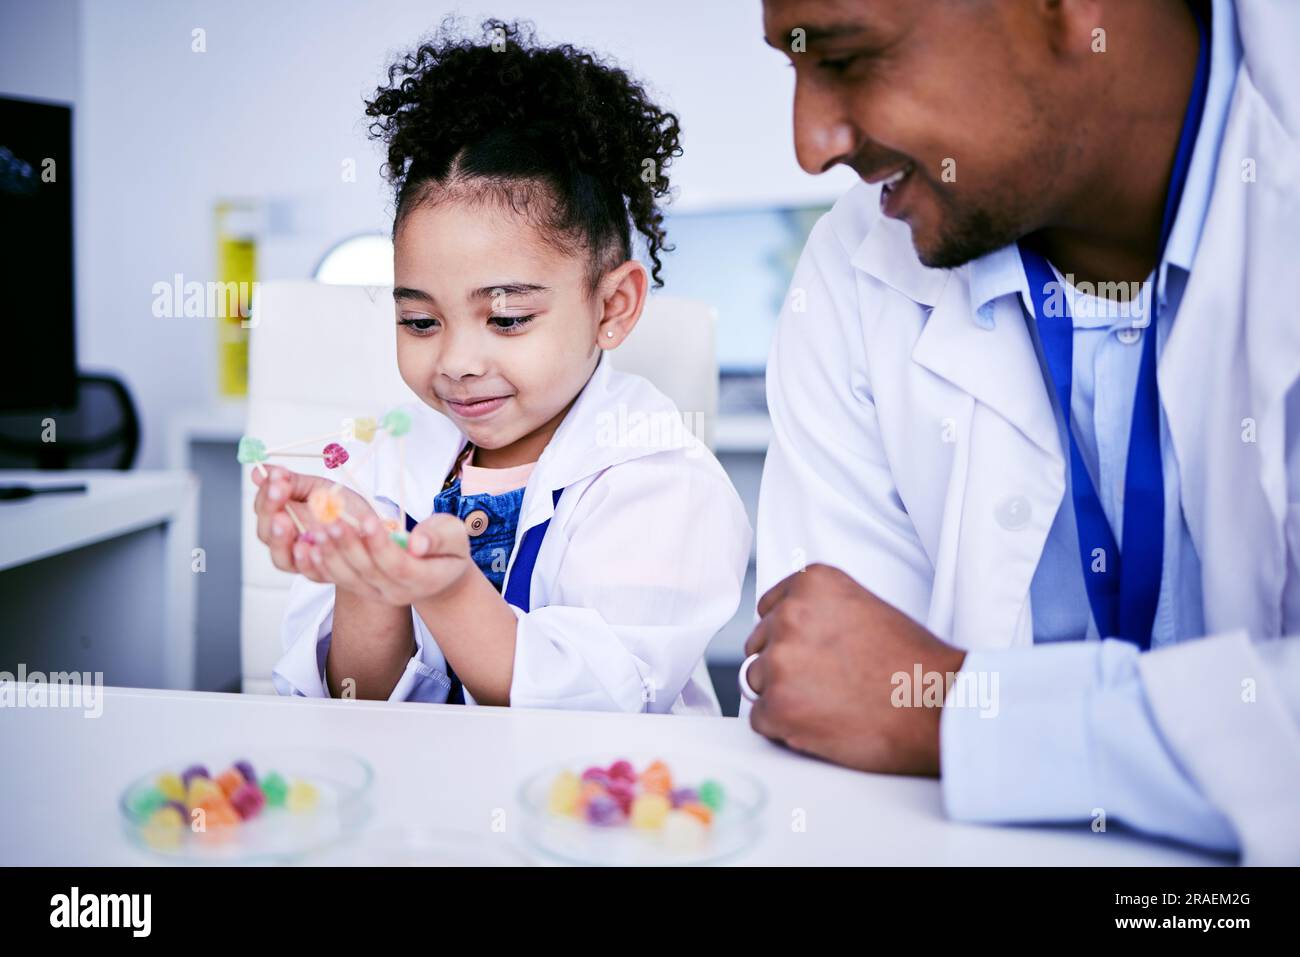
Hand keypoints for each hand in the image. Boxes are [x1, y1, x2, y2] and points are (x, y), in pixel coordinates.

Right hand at [251, 464, 373, 582]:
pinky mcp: (321, 574)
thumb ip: (293, 482)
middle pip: (265, 533)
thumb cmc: (345, 509)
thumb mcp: (320, 489)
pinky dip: (304, 560)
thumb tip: (260, 471)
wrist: (375, 532)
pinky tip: (305, 546)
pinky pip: (307, 571)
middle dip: (271, 509)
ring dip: (280, 537)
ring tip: (284, 519)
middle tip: (279, 491)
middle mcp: (288, 543)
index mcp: (284, 519)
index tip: (277, 477)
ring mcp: (302, 561)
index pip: (264, 508)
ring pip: (280, 557)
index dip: (266, 493)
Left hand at [307, 511, 473, 606]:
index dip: (381, 545)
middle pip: (367, 572)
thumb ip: (440, 536)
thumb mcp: (455, 536)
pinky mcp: (361, 589)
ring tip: (315, 529)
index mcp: (424, 579)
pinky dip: (321, 563)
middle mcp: (397, 593)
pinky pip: (338, 579)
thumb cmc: (448, 549)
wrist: (438, 575)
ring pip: (348, 578)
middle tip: (332, 521)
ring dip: (329, 554)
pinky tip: (307, 545)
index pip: (399, 566)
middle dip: (348, 545)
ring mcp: (377, 594)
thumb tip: (418, 543)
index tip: (368, 520)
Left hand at [744, 564, 965, 775]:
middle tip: (826, 683)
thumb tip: (784, 631)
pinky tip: (822, 724)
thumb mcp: (863, 606)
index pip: (769, 609)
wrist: (939, 706)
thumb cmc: (912, 664)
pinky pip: (760, 718)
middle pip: (760, 646)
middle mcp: (790, 615)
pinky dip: (784, 728)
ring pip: (756, 682)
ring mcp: (780, 661)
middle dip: (784, 666)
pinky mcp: (778, 706)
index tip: (814, 652)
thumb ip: (819, 610)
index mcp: (811, 583)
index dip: (790, 637)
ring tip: (829, 703)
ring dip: (783, 696)